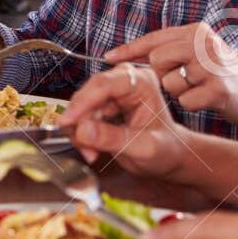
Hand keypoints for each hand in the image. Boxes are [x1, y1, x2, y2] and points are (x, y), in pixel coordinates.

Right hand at [59, 64, 198, 179]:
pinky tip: (92, 150)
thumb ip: (113, 139)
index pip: (104, 84)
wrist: (169, 157)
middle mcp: (124, 81)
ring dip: (80, 132)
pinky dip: (81, 135)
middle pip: (88, 94)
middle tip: (84, 148)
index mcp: (141, 83)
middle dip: (81, 122)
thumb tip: (82, 130)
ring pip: (80, 107)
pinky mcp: (102, 105)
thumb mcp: (144, 148)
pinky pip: (80, 117)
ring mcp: (112, 92)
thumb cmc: (166, 150)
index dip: (83, 102)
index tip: (68, 121)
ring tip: (92, 153)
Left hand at [106, 23, 237, 127]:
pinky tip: (209, 100)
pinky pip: (185, 101)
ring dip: (180, 91)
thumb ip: (173, 49)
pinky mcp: (218, 89)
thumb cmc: (225, 75)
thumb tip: (133, 55)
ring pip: (169, 83)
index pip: (154, 38)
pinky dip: (193, 105)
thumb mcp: (201, 53)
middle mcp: (203, 43)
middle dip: (164, 74)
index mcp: (197, 31)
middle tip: (185, 78)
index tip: (108, 57)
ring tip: (201, 88)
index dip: (129, 49)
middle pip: (156, 61)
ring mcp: (212, 66)